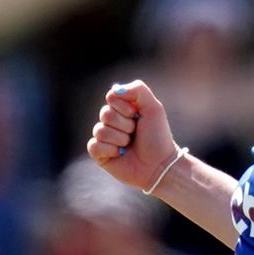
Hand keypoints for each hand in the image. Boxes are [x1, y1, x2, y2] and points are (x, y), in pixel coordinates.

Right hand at [87, 79, 181, 194]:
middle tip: (135, 133)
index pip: (111, 97)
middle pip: (105, 113)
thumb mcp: (154, 108)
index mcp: (122, 109)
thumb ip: (138, 90)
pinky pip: (94, 145)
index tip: (138, 116)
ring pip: (100, 130)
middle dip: (124, 125)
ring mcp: (105, 138)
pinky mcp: (100, 154)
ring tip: (129, 145)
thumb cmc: (158, 137)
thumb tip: (114, 89)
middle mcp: (111, 122)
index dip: (125, 108)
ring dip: (120, 138)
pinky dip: (109, 150)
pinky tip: (120, 154)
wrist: (160, 165)